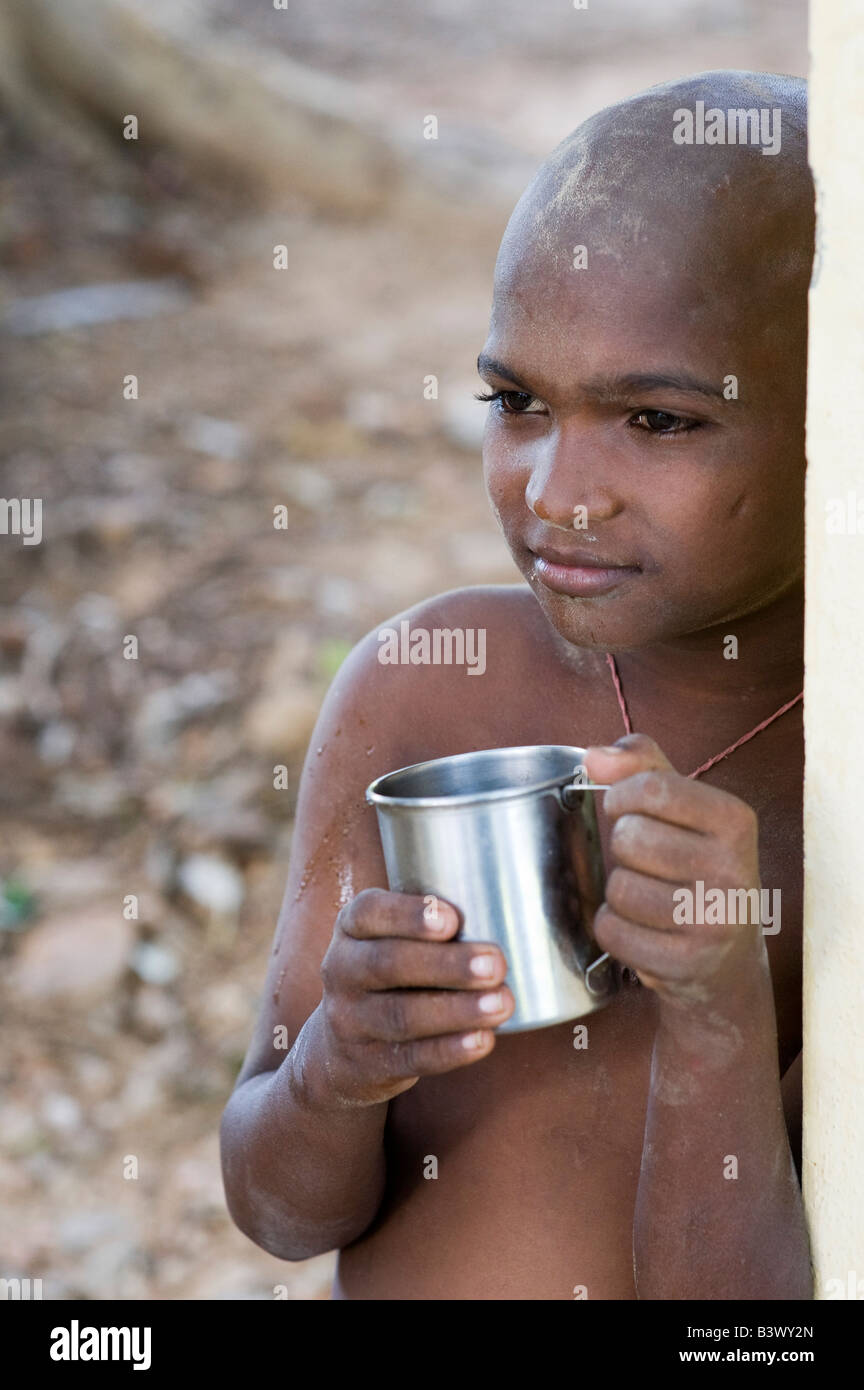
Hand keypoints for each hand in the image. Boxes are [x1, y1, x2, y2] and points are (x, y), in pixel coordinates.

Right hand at [317, 889, 513, 1104]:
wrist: (342, 1049)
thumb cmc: (391, 976)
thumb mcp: (391, 938)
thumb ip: (432, 922)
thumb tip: (507, 906)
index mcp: (351, 928)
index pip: (368, 912)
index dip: (408, 914)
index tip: (453, 919)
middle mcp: (341, 970)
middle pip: (388, 964)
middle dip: (447, 964)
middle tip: (496, 964)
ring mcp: (349, 1020)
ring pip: (400, 1015)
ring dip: (457, 1010)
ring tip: (501, 1003)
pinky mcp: (366, 1063)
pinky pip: (410, 1058)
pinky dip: (449, 1050)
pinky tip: (482, 1040)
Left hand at [582, 733, 768, 1015]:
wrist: (728, 960)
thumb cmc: (696, 867)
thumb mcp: (684, 807)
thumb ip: (642, 766)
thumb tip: (595, 757)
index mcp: (736, 821)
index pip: (653, 788)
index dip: (622, 797)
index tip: (623, 808)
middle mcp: (734, 870)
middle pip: (630, 838)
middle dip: (623, 848)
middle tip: (647, 862)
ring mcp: (715, 922)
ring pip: (619, 888)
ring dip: (619, 892)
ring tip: (648, 898)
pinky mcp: (688, 964)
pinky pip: (613, 931)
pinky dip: (614, 929)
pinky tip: (642, 929)